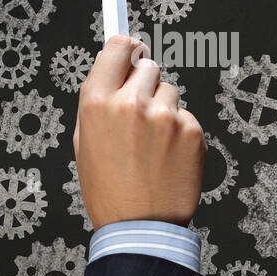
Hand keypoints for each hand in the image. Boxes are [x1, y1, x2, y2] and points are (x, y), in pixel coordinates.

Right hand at [73, 34, 205, 229]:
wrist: (141, 229)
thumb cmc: (110, 190)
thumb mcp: (85, 143)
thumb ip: (98, 102)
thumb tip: (113, 68)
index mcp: (96, 103)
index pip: (118, 46)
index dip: (126, 47)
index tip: (133, 49)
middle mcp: (130, 103)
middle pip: (148, 65)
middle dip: (145, 83)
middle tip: (140, 114)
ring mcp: (164, 116)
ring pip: (170, 91)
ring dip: (164, 109)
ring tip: (153, 145)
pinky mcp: (191, 131)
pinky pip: (186, 116)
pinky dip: (180, 132)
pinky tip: (168, 157)